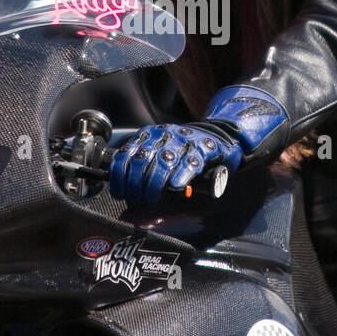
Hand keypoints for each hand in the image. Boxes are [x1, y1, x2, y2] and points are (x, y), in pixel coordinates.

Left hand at [108, 122, 242, 204]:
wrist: (217, 136)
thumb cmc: (182, 151)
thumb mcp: (159, 151)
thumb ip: (142, 166)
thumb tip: (123, 190)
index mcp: (149, 134)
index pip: (126, 153)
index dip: (120, 175)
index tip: (119, 193)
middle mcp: (164, 134)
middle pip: (142, 160)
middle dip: (136, 184)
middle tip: (137, 201)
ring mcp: (184, 140)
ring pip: (163, 161)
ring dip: (154, 184)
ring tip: (151, 200)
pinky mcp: (204, 147)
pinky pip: (190, 162)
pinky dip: (181, 175)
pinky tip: (175, 186)